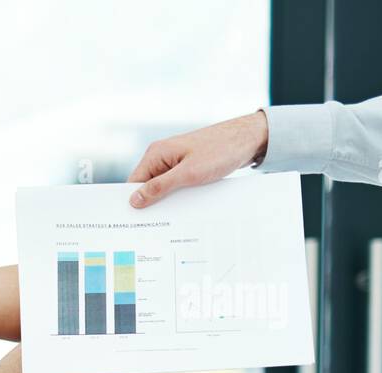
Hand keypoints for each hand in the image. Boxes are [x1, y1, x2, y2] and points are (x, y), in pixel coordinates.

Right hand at [127, 111, 268, 207]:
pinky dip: (178, 195)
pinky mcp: (186, 166)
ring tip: (173, 215)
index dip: (133, 202)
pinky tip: (185, 205)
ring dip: (167, 200)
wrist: (249, 139)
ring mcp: (174, 161)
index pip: (133, 183)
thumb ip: (160, 187)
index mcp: (156, 154)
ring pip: (162, 188)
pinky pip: (175, 185)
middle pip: (146, 186)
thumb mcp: (188, 173)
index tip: (135, 220)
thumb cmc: (220, 150)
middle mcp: (162, 157)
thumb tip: (134, 200)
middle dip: (150, 204)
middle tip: (156, 223)